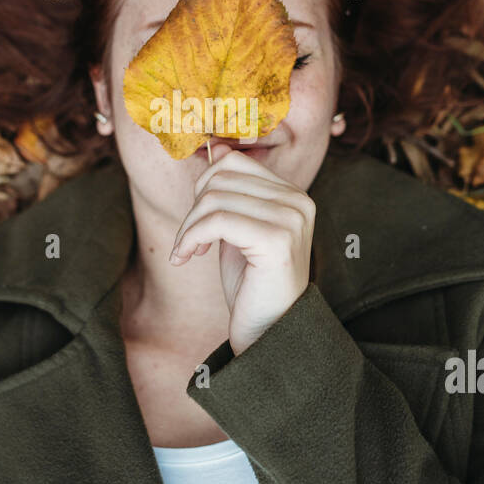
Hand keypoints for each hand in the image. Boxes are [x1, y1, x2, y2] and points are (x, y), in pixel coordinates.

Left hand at [170, 144, 315, 355]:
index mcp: (293, 195)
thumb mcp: (239, 230)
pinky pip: (217, 222)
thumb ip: (232, 194)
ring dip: (188, 227)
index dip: (205, 185)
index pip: (235, 162)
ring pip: (214, 199)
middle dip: (193, 208)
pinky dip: (190, 238)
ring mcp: (291, 220)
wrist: (271, 333)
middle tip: (189, 240)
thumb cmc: (253, 284)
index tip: (197, 220)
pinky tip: (185, 258)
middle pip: (221, 178)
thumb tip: (218, 150)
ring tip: (187, 252)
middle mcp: (298, 202)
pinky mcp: (277, 240)